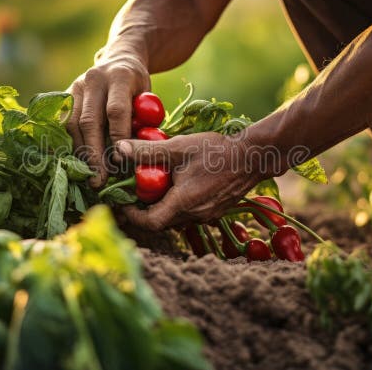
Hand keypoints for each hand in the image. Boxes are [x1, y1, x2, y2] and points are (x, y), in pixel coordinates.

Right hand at [67, 56, 149, 186]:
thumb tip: (138, 156)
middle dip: (94, 154)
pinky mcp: (65, 96)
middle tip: (99, 180)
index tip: (121, 163)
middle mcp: (94, 79)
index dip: (118, 139)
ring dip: (80, 153)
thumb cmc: (138, 87)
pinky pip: (63, 124)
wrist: (119, 61)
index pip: (116, 111)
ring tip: (89, 175)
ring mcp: (76, 86)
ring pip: (72, 125)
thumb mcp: (149, 98)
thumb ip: (144, 122)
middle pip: (89, 121)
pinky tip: (79, 163)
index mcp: (119, 76)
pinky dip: (71, 145)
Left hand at [114, 132, 264, 230]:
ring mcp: (207, 215)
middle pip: (161, 221)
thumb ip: (147, 151)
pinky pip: (190, 212)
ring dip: (163, 205)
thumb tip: (118, 150)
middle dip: (145, 209)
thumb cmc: (216, 151)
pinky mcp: (215, 210)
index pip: (149, 223)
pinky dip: (178, 203)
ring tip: (155, 184)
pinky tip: (178, 183)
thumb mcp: (178, 147)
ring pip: (176, 217)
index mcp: (183, 204)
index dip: (132, 215)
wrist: (253, 156)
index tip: (123, 201)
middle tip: (134, 191)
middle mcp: (195, 215)